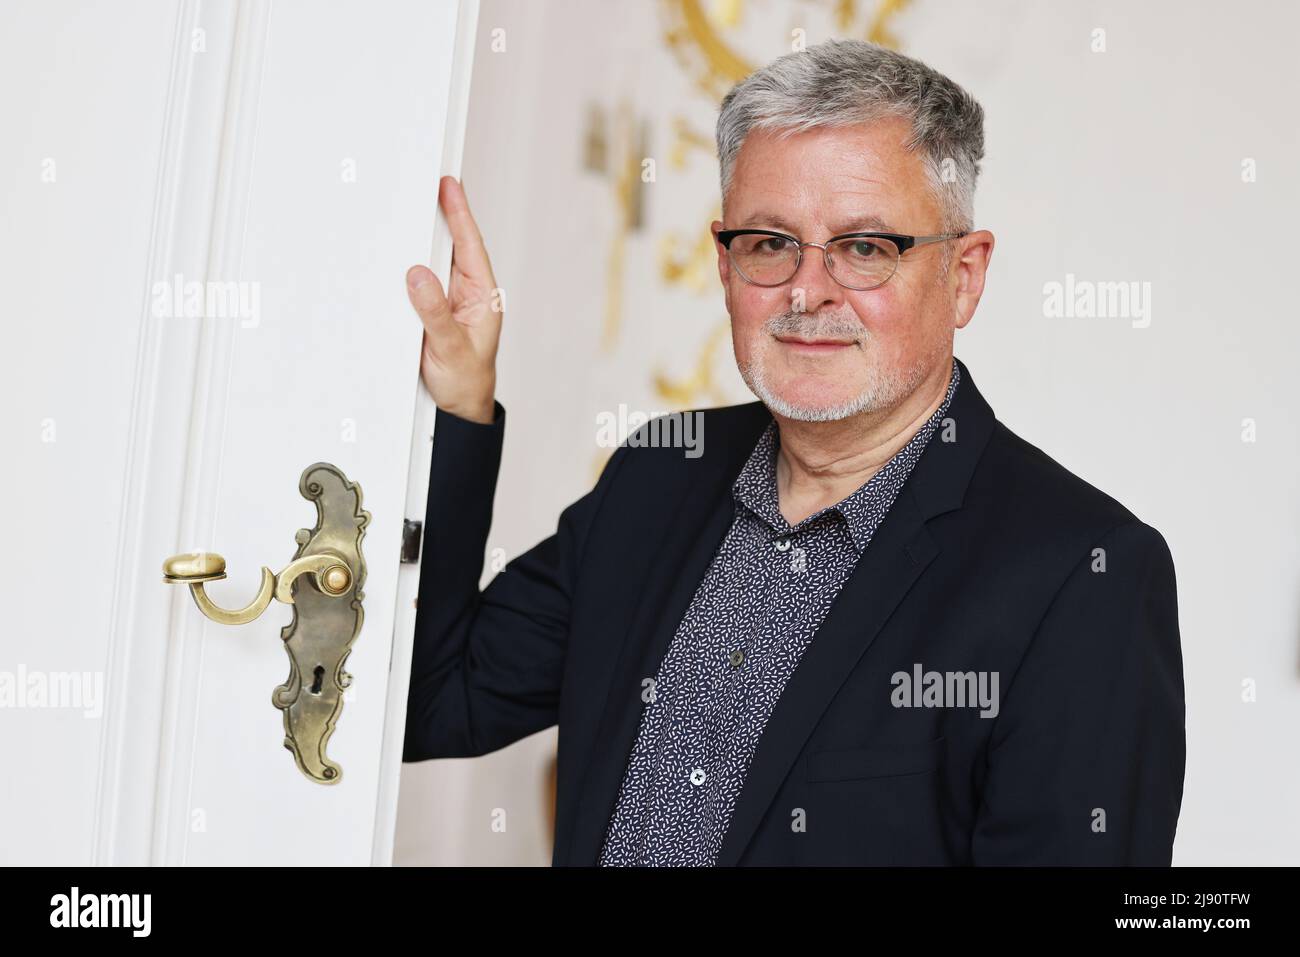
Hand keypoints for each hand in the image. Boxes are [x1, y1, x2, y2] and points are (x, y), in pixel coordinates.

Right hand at [406, 176, 499, 423]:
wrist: (458, 408)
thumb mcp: (450, 348)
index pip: (470, 245)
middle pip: (451, 244)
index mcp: (481, 295)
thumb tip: (418, 275)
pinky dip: (406, 262)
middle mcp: (465, 292)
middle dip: (440, 211)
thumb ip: (434, 313)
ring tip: (408, 201)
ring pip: (432, 260)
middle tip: (426, 176)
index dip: (459, 213)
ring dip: (420, 235)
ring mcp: (447, 299)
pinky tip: (395, 247)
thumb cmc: (465, 380)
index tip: (450, 184)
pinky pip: (417, 280)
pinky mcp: (429, 309)